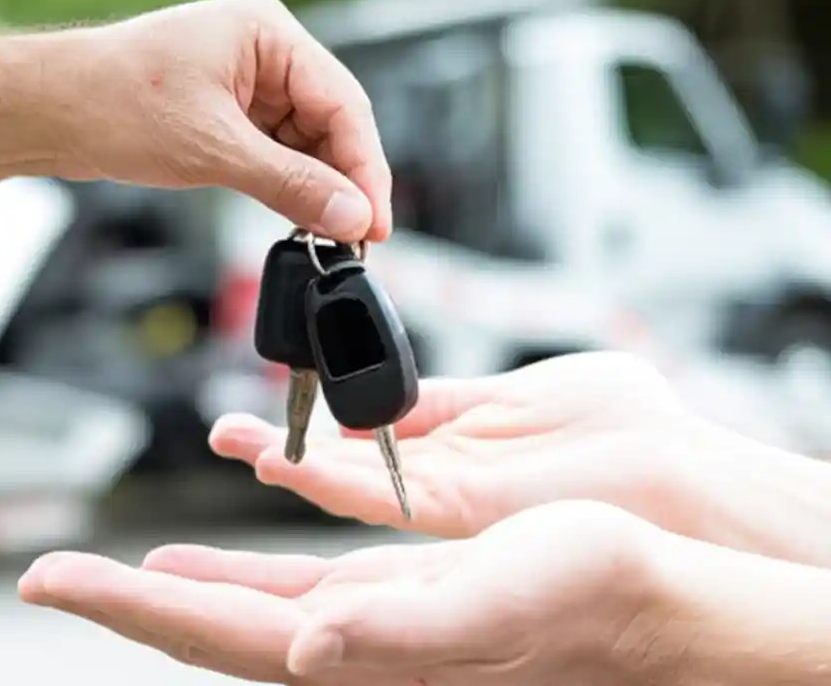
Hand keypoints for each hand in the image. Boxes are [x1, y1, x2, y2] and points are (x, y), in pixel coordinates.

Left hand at [19, 501, 669, 684]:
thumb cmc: (588, 604)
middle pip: (203, 629)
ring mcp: (362, 626)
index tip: (50, 580)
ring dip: (167, 596)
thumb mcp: (491, 604)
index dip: (126, 610)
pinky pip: (284, 590)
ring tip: (108, 579)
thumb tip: (307, 645)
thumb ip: (396, 631)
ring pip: (236, 613)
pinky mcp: (387, 597)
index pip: (211, 634)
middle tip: (47, 577)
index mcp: (356, 655)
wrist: (649, 599)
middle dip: (121, 604)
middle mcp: (346, 647)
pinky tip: (208, 569)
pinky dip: (232, 579)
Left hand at [57, 0, 391, 241]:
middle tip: (357, 238)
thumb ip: (291, 185)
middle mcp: (261, 51)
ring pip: (303, 141)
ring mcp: (242, 81)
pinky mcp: (222, 112)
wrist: (47, 112)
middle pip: (330, 122)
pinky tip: (297, 215)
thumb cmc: (113, 102)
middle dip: (344, 181)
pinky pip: (272, 150)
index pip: (343, 103)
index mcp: (267, 33)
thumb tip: (349, 215)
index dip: (365, 168)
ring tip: (329, 235)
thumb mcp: (214, 151)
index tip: (374, 221)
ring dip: (316, 187)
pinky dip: (285, 184)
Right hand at [213, 352, 705, 538]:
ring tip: (234, 440)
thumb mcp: (519, 391)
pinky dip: (325, 474)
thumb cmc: (625, 430)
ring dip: (289, 460)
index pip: (364, 435)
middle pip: (341, 465)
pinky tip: (282, 456)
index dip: (313, 422)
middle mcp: (440, 479)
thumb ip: (451, 400)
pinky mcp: (460, 509)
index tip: (272, 402)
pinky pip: (377, 492)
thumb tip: (395, 394)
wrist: (679, 474)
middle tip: (222, 432)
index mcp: (454, 445)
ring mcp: (447, 498)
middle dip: (281, 448)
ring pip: (346, 483)